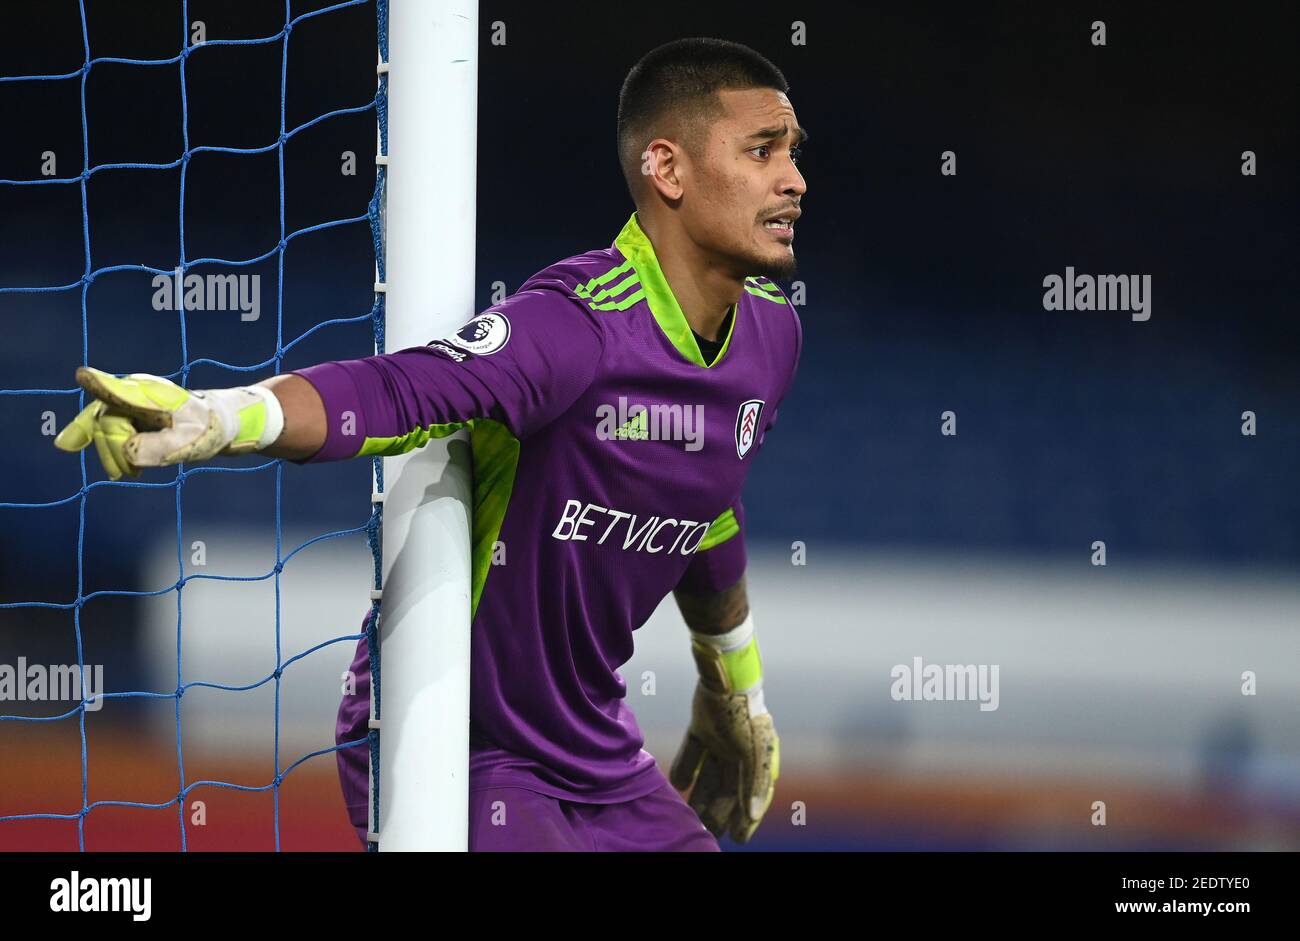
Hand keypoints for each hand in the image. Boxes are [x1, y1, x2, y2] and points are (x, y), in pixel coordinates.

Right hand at [53, 366, 279, 479]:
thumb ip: (158, 447)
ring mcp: (126, 399)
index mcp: (153, 393)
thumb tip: (127, 452)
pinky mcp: (123, 410)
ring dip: (109, 453)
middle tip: (130, 473)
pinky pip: (98, 424)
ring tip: (129, 473)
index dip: (101, 385)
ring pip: (99, 426)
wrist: (214, 422)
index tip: (83, 376)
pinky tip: (73, 446)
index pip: (124, 391)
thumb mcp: (190, 442)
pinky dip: (88, 438)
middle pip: (105, 420)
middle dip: (113, 450)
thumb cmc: (206, 429)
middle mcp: (134, 391)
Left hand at [669, 669, 779, 842]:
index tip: (739, 839)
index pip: (753, 795)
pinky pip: (693, 752)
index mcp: (758, 758)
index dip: (747, 819)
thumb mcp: (754, 752)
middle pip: (729, 788)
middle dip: (719, 810)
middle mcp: (740, 750)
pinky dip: (687, 767)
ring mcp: (721, 739)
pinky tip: (678, 784)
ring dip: (701, 794)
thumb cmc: (745, 715)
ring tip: (689, 814)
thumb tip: (753, 814)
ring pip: (710, 774)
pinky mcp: (703, 726)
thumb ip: (754, 783)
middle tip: (707, 831)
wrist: (726, 678)